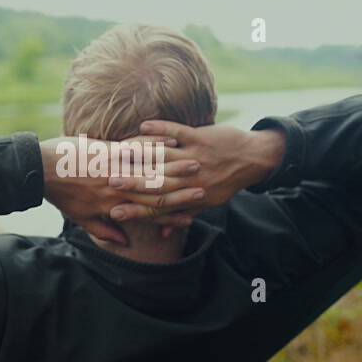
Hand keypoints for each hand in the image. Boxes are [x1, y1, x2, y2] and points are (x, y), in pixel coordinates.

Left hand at [40, 134, 204, 244]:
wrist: (40, 170)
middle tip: (204, 183)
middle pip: (156, 189)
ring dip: (174, 164)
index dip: (174, 210)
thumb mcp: (81, 218)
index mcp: (114, 205)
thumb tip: (124, 243)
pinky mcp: (108, 150)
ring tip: (195, 161)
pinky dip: (154, 144)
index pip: (151, 209)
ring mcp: (115, 168)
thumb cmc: (61, 195)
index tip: (192, 208)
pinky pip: (136, 148)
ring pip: (150, 168)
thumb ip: (105, 230)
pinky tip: (171, 141)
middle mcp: (119, 188)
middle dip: (182, 186)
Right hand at [106, 120, 284, 227]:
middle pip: (154, 183)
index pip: (156, 207)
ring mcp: (194, 157)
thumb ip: (180, 216)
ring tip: (118, 155)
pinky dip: (160, 129)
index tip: (113, 212)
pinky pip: (176, 132)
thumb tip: (163, 235)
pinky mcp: (200, 138)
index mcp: (189, 198)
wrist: (254, 160)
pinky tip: (144, 125)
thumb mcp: (206, 204)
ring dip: (140, 157)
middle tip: (107, 183)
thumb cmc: (226, 183)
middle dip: (129, 183)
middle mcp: (190, 180)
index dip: (134, 210)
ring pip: (162, 159)